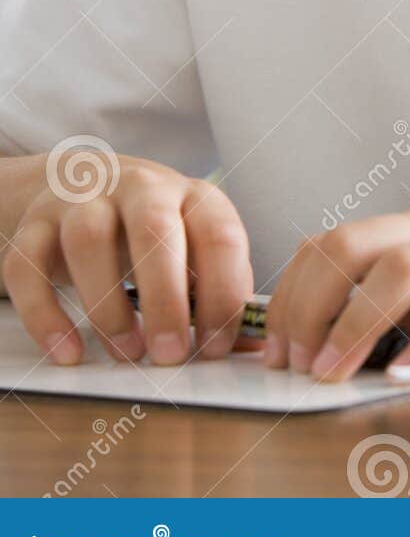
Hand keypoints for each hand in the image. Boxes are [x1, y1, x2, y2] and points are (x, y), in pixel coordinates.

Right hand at [2, 152, 253, 366]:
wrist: (81, 181)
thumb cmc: (150, 229)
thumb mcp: (192, 246)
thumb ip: (219, 289)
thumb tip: (254, 344)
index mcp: (191, 194)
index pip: (220, 234)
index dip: (224, 294)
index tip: (216, 346)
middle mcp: (140, 187)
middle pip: (155, 231)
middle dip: (166, 299)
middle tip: (171, 355)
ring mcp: (83, 199)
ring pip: (89, 241)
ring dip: (108, 305)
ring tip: (125, 352)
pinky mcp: (35, 223)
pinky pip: (28, 265)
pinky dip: (45, 314)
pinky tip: (66, 351)